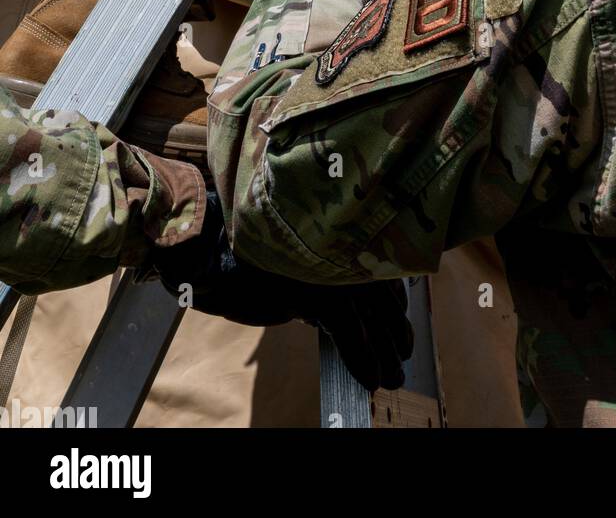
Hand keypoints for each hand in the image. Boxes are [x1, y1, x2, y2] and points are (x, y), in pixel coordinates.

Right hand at [151, 193, 413, 391]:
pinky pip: (347, 330)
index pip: (379, 271)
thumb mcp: (296, 268)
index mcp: (338, 237)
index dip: (395, 303)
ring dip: (383, 351)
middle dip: (394, 331)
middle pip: (379, 295)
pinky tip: (370, 378)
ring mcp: (326, 266)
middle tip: (403, 359)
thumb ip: (324, 279)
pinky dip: (361, 357)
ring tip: (391, 377)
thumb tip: (351, 311)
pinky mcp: (311, 289)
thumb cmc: (248, 263)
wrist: (211, 255)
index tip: (402, 326)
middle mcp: (339, 247)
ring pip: (370, 315)